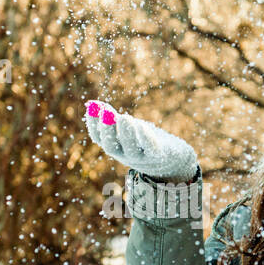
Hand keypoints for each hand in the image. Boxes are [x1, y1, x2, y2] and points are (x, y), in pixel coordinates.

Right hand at [84, 100, 198, 182]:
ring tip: (124, 117)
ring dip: (127, 134)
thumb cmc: (146, 142)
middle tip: (105, 113)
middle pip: (112, 147)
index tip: (90, 107)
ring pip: (131, 149)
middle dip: (107, 130)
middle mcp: (126, 155)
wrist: (173, 160)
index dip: (93, 124)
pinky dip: (145, 138)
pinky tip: (142, 126)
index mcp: (116, 147)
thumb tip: (92, 103)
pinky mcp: (158, 155)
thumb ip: (113, 118)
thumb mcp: (128, 129)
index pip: (99, 138)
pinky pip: (151, 149)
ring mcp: (142, 158)